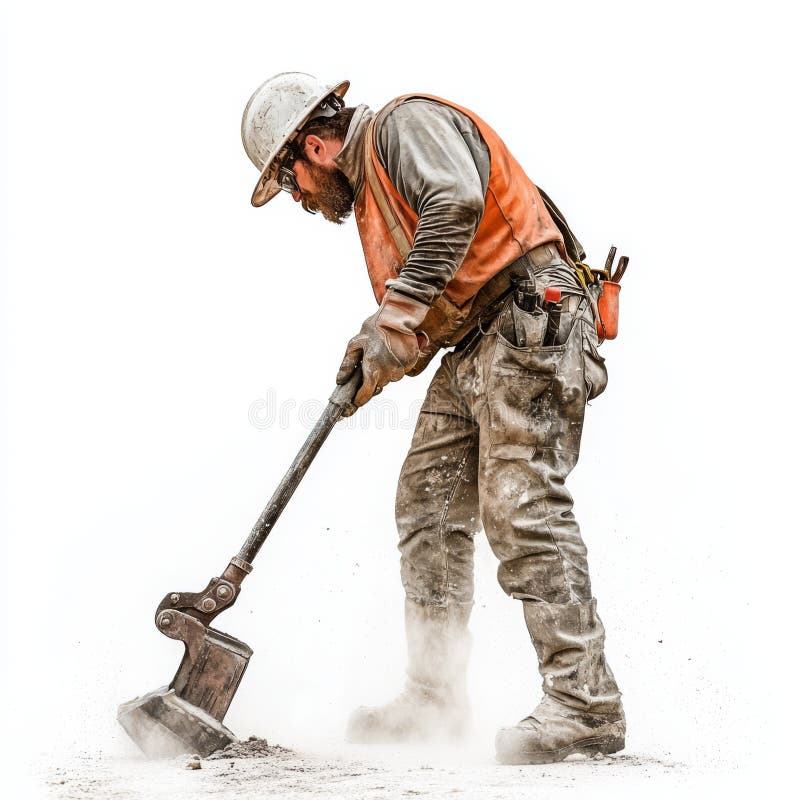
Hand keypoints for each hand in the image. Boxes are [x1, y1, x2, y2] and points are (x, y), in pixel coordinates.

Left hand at [336, 289, 428, 409]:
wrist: (397, 316)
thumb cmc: (373, 330)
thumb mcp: (354, 345)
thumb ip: (346, 365)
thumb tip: (340, 381)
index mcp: (373, 370)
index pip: (365, 395)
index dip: (358, 400)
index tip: (352, 403)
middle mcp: (388, 374)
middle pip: (376, 387)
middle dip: (370, 380)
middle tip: (368, 365)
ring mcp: (401, 370)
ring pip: (388, 379)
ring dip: (382, 372)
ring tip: (380, 355)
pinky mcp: (410, 364)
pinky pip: (398, 371)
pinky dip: (393, 365)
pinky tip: (390, 353)